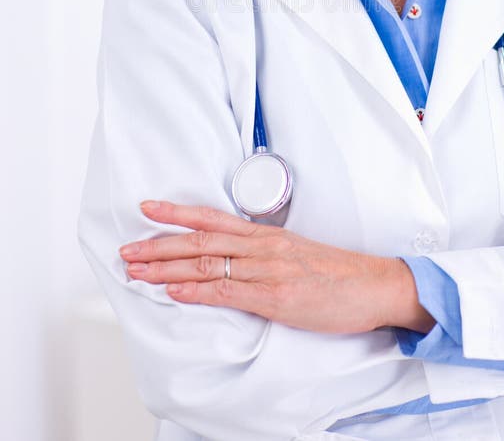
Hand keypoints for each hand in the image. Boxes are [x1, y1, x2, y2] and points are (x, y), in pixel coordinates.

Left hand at [119, 201, 434, 334]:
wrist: (374, 285)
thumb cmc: (337, 272)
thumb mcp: (296, 253)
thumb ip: (262, 254)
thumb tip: (230, 260)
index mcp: (267, 234)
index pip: (212, 218)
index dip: (177, 212)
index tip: (147, 208)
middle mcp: (263, 246)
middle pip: (200, 240)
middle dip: (159, 245)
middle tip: (126, 249)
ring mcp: (267, 270)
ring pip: (206, 264)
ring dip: (166, 268)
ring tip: (136, 270)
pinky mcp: (275, 297)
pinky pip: (227, 292)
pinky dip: (195, 291)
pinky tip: (172, 292)